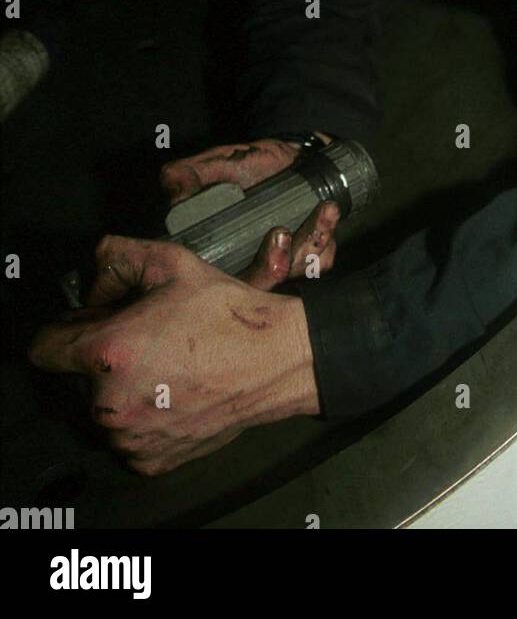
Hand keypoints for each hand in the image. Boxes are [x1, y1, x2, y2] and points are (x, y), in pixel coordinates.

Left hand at [28, 235, 319, 474]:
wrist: (275, 360)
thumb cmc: (230, 317)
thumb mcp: (172, 262)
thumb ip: (119, 255)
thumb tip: (98, 270)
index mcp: (109, 351)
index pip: (44, 348)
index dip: (66, 328)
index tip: (85, 326)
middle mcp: (112, 401)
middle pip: (76, 377)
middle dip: (102, 356)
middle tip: (143, 337)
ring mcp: (130, 436)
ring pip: (101, 408)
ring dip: (121, 388)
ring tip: (164, 364)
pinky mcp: (149, 459)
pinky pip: (128, 436)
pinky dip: (143, 417)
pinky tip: (173, 391)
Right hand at [160, 137, 339, 285]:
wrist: (295, 157)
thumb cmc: (251, 165)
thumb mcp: (221, 163)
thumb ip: (194, 173)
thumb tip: (173, 184)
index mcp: (222, 253)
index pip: (221, 282)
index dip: (233, 277)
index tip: (243, 252)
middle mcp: (252, 265)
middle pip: (260, 286)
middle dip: (272, 267)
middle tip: (280, 234)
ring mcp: (284, 262)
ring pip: (295, 272)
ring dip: (309, 243)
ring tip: (321, 211)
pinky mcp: (311, 253)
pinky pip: (321, 259)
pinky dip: (325, 236)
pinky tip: (327, 212)